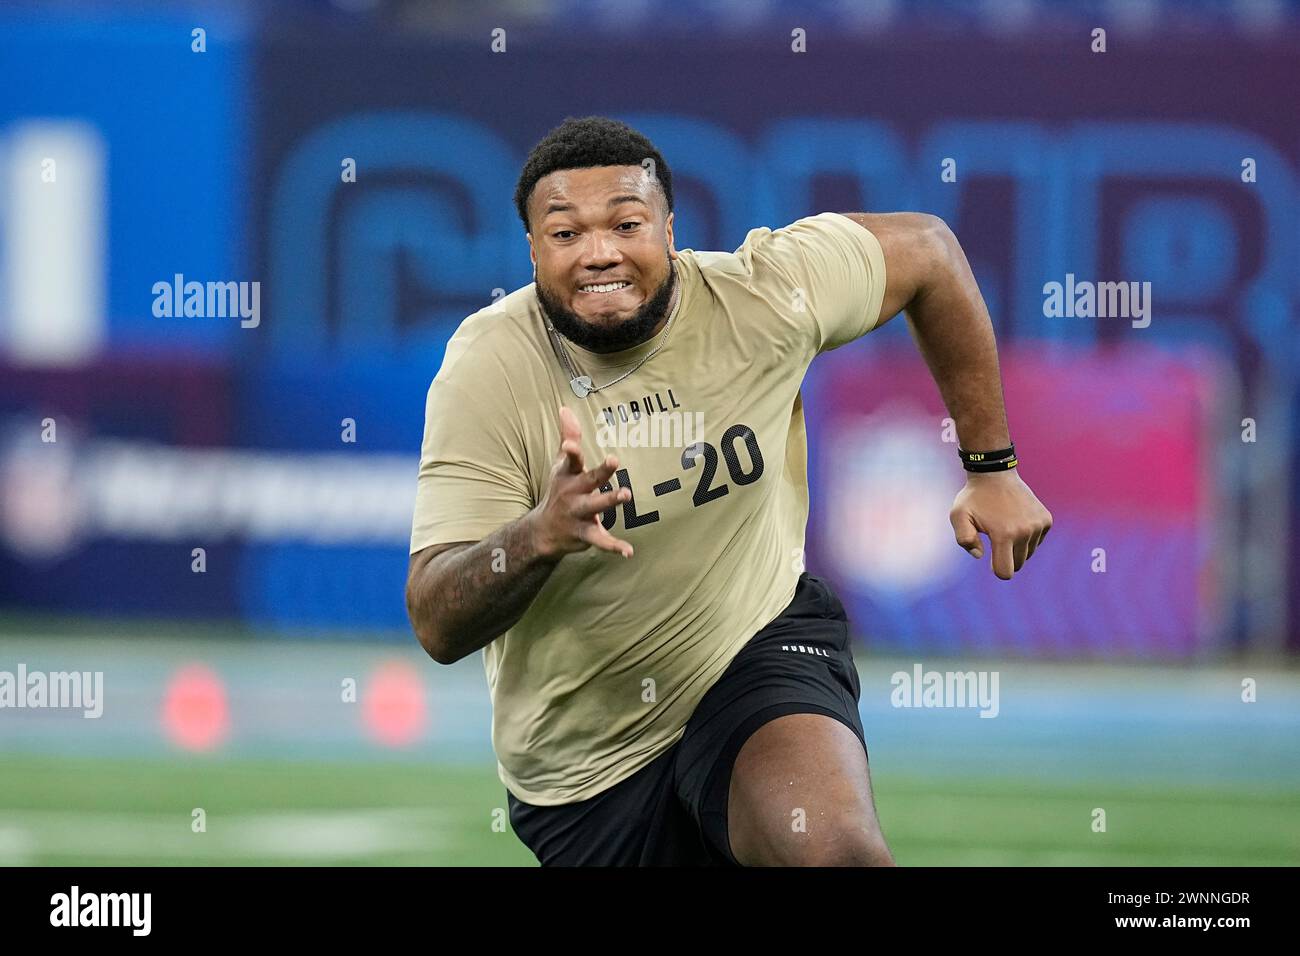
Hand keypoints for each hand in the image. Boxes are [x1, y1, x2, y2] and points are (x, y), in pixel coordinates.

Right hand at [529, 406, 634, 559]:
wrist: (543, 531)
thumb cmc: (560, 491)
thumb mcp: (561, 464)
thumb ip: (567, 437)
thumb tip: (565, 408)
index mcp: (568, 475)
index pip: (570, 460)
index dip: (570, 450)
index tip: (570, 445)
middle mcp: (572, 493)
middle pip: (589, 480)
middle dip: (601, 471)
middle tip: (614, 460)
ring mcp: (578, 514)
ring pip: (595, 507)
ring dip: (610, 501)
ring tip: (627, 494)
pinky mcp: (585, 534)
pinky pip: (600, 540)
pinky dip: (614, 546)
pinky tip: (628, 551)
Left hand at [949, 469, 1051, 579]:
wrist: (995, 474)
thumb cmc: (973, 497)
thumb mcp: (958, 516)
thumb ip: (964, 539)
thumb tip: (980, 555)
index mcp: (1004, 535)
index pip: (1005, 572)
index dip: (997, 570)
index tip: (991, 561)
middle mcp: (1024, 531)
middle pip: (1018, 564)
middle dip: (1006, 558)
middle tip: (996, 539)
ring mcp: (1038, 525)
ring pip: (1028, 553)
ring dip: (1017, 546)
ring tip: (1005, 526)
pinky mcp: (1046, 519)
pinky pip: (1037, 541)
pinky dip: (1027, 537)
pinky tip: (1016, 521)